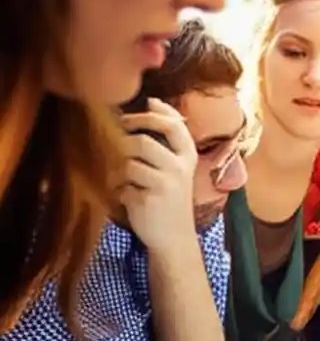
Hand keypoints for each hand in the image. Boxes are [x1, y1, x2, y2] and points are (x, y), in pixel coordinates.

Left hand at [117, 98, 197, 246]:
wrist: (174, 238)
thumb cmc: (170, 198)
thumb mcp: (177, 167)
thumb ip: (168, 140)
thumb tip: (153, 102)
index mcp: (188, 157)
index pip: (174, 125)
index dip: (152, 115)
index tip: (136, 112)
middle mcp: (180, 169)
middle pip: (143, 142)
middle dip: (122, 141)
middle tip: (110, 140)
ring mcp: (165, 185)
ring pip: (128, 164)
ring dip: (116, 170)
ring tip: (117, 178)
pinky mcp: (148, 201)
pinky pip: (121, 186)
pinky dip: (117, 191)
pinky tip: (124, 198)